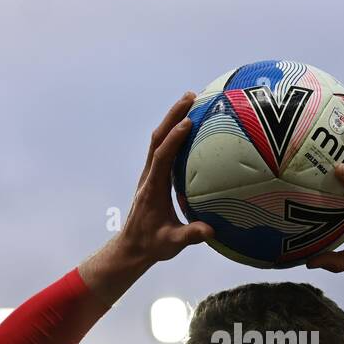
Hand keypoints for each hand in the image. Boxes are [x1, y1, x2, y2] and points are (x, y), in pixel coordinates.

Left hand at [81, 92, 213, 300]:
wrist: (132, 247)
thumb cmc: (152, 244)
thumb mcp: (171, 243)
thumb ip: (190, 235)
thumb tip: (210, 230)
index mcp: (153, 188)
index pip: (162, 157)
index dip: (174, 139)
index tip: (188, 121)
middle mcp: (149, 176)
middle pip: (157, 139)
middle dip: (173, 115)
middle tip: (191, 96)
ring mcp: (150, 174)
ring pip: (158, 140)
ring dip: (172, 119)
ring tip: (190, 101)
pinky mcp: (154, 176)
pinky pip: (163, 148)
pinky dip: (174, 133)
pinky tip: (189, 126)